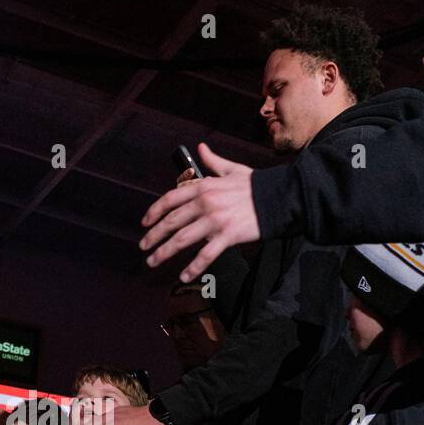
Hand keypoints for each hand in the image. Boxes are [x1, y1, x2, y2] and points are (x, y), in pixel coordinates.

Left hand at [140, 143, 258, 282]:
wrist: (280, 197)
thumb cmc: (256, 185)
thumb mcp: (232, 169)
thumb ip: (213, 162)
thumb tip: (200, 148)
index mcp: (203, 187)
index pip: (170, 199)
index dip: (154, 211)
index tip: (145, 223)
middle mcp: (205, 203)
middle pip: (171, 222)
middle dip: (153, 236)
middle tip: (143, 247)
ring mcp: (215, 220)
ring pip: (182, 239)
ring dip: (164, 252)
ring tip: (152, 262)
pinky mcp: (227, 236)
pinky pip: (205, 255)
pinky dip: (192, 267)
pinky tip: (183, 276)